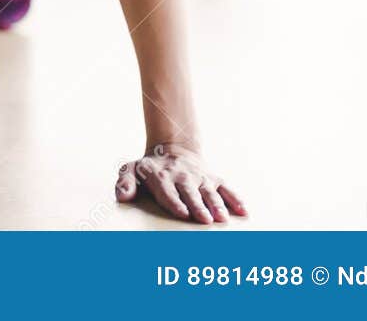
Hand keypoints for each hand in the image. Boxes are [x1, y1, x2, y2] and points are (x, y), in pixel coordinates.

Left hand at [116, 142, 246, 223]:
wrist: (172, 147)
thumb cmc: (150, 167)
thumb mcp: (131, 169)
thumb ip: (125, 182)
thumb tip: (122, 197)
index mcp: (161, 177)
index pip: (168, 192)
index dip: (175, 202)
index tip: (182, 213)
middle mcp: (182, 177)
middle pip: (191, 194)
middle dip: (198, 206)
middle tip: (205, 219)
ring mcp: (200, 177)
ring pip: (210, 192)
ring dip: (217, 204)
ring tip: (222, 218)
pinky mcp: (214, 177)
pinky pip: (227, 188)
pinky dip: (235, 198)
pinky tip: (243, 211)